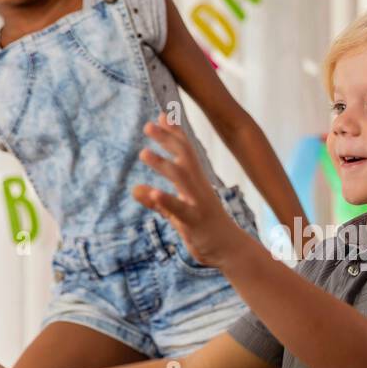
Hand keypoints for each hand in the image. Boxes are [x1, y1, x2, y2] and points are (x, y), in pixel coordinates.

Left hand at [133, 111, 250, 269]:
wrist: (231, 251)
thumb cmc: (205, 231)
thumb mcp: (177, 215)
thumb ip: (158, 201)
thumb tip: (134, 189)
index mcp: (196, 184)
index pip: (186, 153)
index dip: (174, 134)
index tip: (161, 115)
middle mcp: (199, 188)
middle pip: (184, 158)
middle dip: (167, 140)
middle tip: (148, 125)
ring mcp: (199, 204)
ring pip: (182, 179)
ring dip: (163, 164)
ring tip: (144, 153)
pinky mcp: (196, 222)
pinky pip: (180, 209)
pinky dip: (166, 200)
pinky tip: (152, 192)